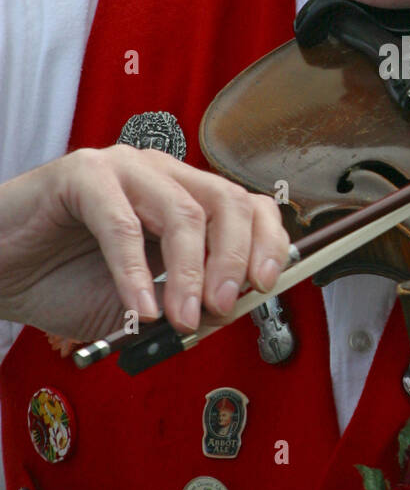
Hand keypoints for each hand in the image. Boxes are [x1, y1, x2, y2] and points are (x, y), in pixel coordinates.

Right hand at [0, 146, 290, 341]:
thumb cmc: (62, 281)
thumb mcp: (140, 304)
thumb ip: (184, 305)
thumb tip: (228, 314)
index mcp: (184, 198)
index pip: (248, 206)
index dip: (268, 242)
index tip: (267, 285)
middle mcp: (162, 175)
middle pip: (226, 203)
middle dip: (233, 260)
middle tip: (223, 308)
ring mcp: (123, 169)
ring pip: (182, 211)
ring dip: (190, 273)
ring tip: (182, 319)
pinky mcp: (82, 175)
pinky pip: (122, 224)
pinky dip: (136, 273)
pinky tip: (140, 307)